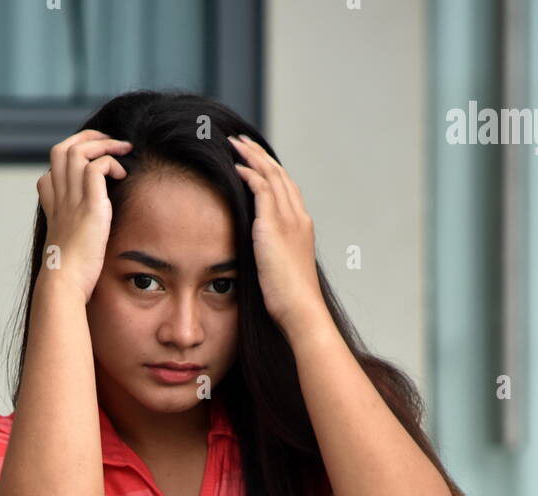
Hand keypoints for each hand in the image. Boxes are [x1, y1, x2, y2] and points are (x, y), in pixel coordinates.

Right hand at [36, 129, 132, 300]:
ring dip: (104, 145)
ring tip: (123, 151)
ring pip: (78, 150)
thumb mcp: (72, 244)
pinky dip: (111, 164)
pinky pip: (97, 167)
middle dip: (88, 138)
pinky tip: (122, 175)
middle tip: (111, 142)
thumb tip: (92, 228)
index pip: (52, 167)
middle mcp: (58, 196)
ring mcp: (71, 198)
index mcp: (52, 204)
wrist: (65, 283)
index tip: (94, 161)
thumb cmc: (72, 272)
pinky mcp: (88, 205)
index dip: (72, 157)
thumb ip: (78, 228)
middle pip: (62, 148)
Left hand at [228, 134, 324, 334]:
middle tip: (242, 141)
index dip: (271, 171)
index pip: (287, 189)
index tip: (255, 161)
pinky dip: (249, 174)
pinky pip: (261, 189)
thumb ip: (272, 255)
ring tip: (235, 144)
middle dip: (261, 155)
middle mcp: (299, 217)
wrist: (301, 310)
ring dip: (252, 156)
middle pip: (280, 175)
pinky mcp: (275, 226)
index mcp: (302, 227)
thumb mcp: (281, 272)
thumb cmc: (290, 302)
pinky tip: (236, 167)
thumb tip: (258, 256)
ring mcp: (289, 219)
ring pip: (271, 175)